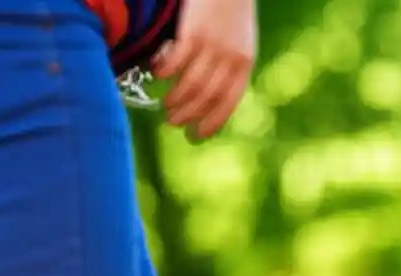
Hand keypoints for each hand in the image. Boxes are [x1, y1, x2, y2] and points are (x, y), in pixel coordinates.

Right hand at [152, 0, 256, 139]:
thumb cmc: (230, 13)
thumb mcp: (240, 43)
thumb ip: (229, 67)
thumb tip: (210, 95)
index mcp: (244, 65)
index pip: (228, 103)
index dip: (211, 123)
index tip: (196, 136)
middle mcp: (230, 59)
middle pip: (206, 98)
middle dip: (188, 115)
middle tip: (172, 123)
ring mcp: (212, 47)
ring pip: (191, 84)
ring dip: (175, 100)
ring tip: (165, 106)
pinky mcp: (193, 33)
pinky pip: (176, 62)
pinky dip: (164, 71)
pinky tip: (156, 73)